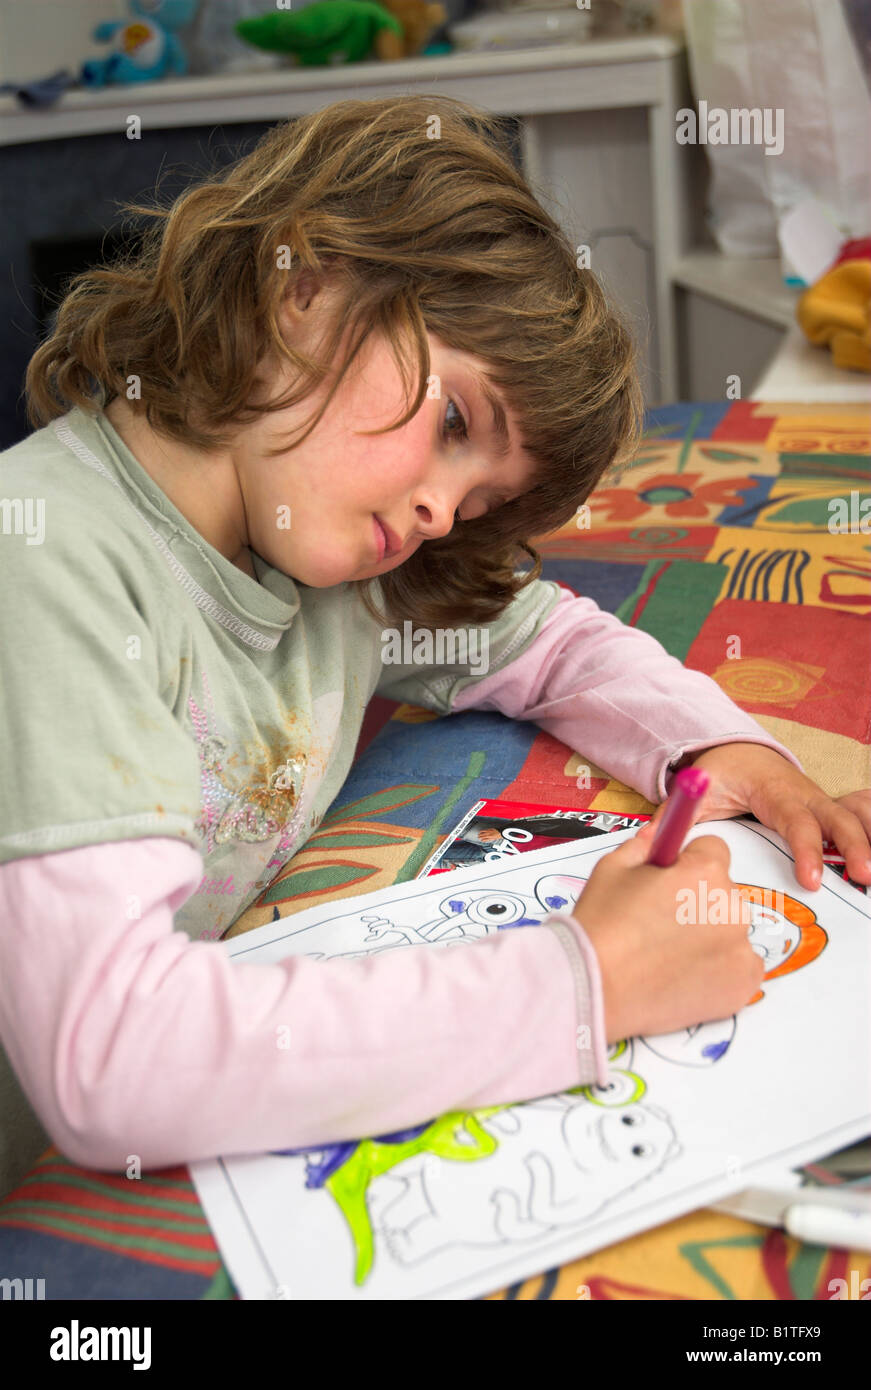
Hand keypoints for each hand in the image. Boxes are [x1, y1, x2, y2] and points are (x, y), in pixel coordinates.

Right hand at [572, 825, 762, 1042]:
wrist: (595, 987)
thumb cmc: (601, 925)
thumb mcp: (613, 867)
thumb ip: (645, 844)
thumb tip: (660, 832)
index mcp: (705, 870)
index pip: (713, 850)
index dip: (688, 865)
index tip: (668, 884)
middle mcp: (732, 905)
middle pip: (723, 892)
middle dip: (699, 901)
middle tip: (661, 925)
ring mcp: (741, 947)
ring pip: (730, 929)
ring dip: (709, 935)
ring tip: (667, 956)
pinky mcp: (744, 984)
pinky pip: (740, 965)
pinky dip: (719, 970)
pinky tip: (685, 975)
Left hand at [652, 744, 870, 892]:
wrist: (739, 751)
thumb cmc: (722, 774)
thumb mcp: (700, 789)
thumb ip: (679, 815)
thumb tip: (651, 843)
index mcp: (774, 791)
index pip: (795, 821)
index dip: (806, 850)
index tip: (810, 880)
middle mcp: (803, 794)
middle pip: (836, 819)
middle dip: (853, 846)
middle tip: (863, 876)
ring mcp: (819, 801)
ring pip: (851, 816)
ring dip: (866, 840)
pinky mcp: (825, 810)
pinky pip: (854, 816)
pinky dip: (867, 831)